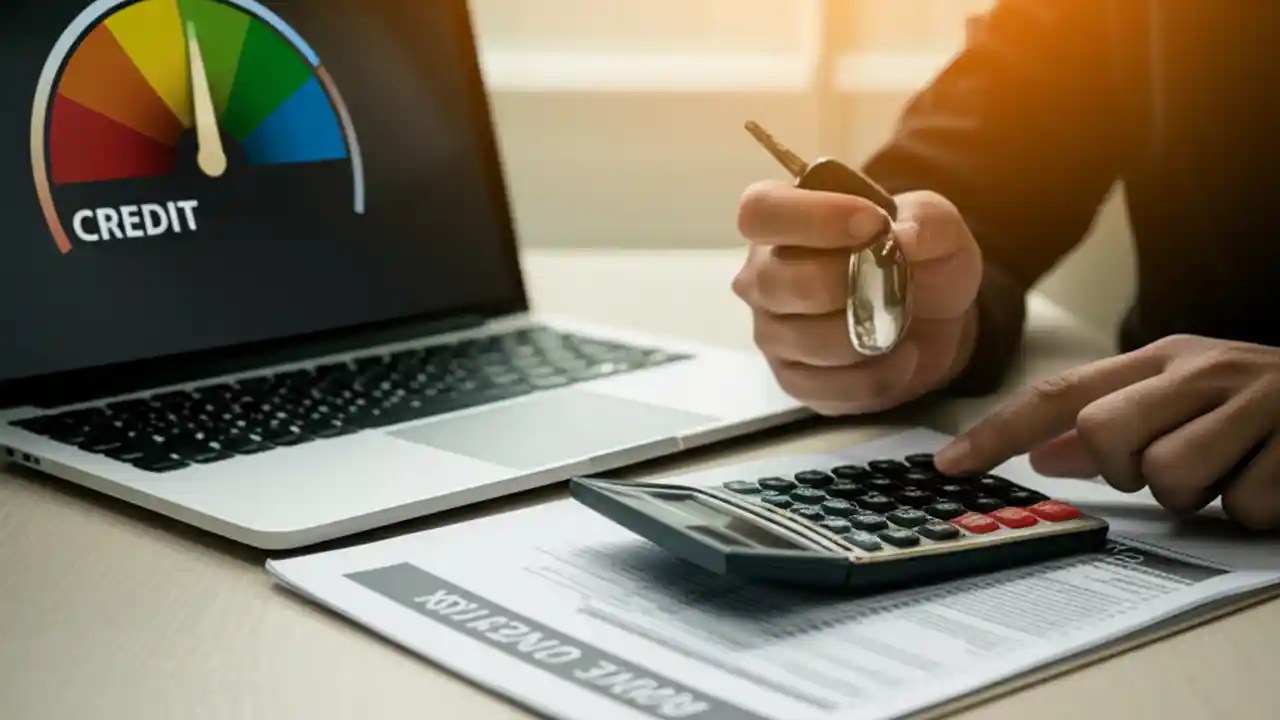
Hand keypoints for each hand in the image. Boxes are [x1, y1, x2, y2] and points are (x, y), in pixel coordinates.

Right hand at [733, 185, 982, 414]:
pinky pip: (828, 386)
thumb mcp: (937, 224)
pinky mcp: (793, 381)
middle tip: (895, 281)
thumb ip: (927, 217)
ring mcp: (771, 333)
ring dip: (868, 333)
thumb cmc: (917, 258)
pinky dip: (878, 375)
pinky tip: (901, 356)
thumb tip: (903, 236)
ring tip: (901, 321)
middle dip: (848, 283)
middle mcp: (761, 277)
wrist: (931, 319)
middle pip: (777, 282)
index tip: (872, 223)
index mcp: (781, 223)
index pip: (759, 211)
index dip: (812, 216)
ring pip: (805, 339)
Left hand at [935, 335, 1279, 528]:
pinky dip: (1255, 509)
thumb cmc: (1269, 408)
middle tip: (1174, 463)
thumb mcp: (1189, 401)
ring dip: (1198, 495)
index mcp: (1166, 359)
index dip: (997, 431)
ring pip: (1170, 476)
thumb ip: (1116, 420)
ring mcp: (1257, 402)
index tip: (947, 466)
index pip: (1058, 393)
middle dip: (1127, 468)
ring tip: (1234, 470)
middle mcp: (1203, 369)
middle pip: (1102, 433)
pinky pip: (1242, 507)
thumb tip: (1044, 450)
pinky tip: (1277, 478)